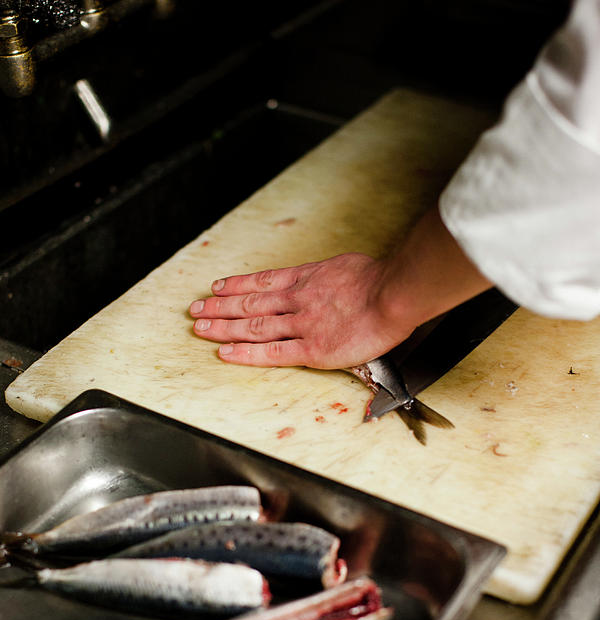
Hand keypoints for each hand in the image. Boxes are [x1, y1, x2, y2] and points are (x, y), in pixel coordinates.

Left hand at [189, 206, 491, 369]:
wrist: (393, 295)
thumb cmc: (380, 281)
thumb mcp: (348, 267)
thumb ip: (332, 277)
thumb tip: (331, 280)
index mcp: (307, 279)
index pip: (263, 282)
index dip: (237, 286)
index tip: (218, 287)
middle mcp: (297, 300)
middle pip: (249, 303)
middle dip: (219, 306)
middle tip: (196, 309)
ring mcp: (302, 325)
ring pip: (253, 326)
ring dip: (223, 326)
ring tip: (200, 328)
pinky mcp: (312, 349)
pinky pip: (271, 352)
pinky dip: (245, 352)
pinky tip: (225, 352)